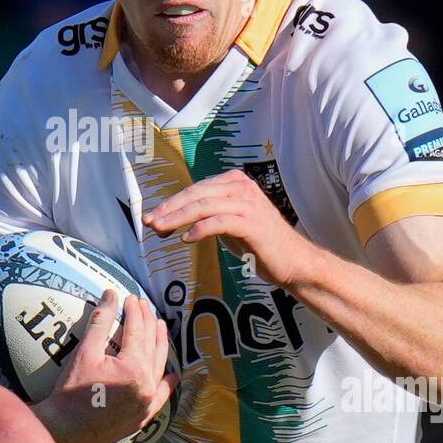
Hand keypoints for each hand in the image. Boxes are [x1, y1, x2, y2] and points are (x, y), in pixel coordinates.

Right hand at [33, 289, 177, 442]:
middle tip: (144, 306)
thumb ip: (101, 321)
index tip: (130, 297)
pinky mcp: (142, 417)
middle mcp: (147, 385)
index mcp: (133, 367)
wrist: (65, 430)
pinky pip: (162, 397)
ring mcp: (147, 403)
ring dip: (161, 345)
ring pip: (160, 367)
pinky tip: (173, 375)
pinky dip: (168, 384)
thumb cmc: (71, 391)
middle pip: (152, 345)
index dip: (135, 311)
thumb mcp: (84, 352)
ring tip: (160, 327)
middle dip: (148, 322)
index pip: (138, 331)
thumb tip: (111, 294)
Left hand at [142, 167, 307, 287]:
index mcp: (234, 182)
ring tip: (161, 230)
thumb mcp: (229, 221)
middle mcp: (241, 187)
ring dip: (178, 218)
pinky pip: (219, 221)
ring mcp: (248, 204)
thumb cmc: (259, 242)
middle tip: (149, 222)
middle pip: (196, 194)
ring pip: (204, 205)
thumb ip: (206, 214)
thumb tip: (172, 219)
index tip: (151, 217)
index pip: (195, 189)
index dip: (171, 203)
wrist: (292, 260)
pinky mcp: (252, 223)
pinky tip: (186, 239)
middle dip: (169, 209)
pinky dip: (199, 229)